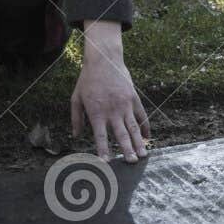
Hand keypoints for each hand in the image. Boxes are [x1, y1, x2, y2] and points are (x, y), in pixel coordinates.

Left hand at [71, 20, 149, 162]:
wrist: (104, 60)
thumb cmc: (87, 80)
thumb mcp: (76, 99)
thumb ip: (77, 118)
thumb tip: (76, 136)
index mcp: (97, 113)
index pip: (100, 136)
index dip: (103, 150)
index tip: (106, 163)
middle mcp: (112, 111)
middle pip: (121, 134)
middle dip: (127, 150)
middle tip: (132, 163)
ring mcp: (125, 104)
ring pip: (134, 127)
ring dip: (138, 142)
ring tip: (143, 154)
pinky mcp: (134, 98)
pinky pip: (141, 115)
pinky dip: (145, 126)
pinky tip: (148, 137)